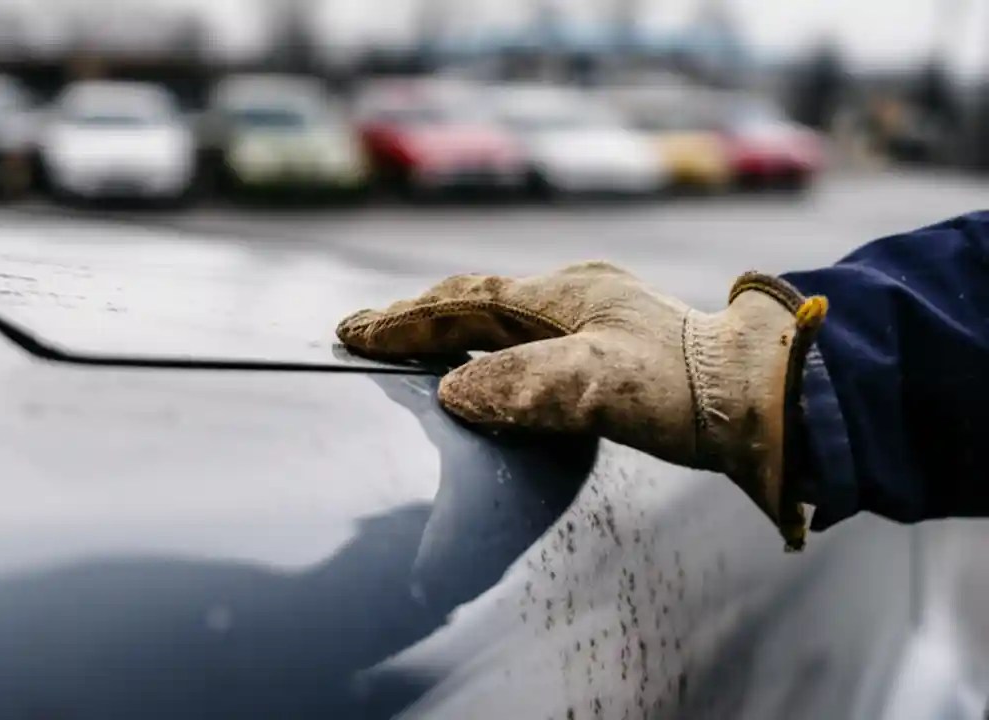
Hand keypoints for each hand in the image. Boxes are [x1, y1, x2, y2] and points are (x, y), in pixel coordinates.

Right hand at [337, 262, 826, 548]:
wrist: (767, 397)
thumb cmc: (687, 388)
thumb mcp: (600, 386)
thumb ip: (525, 386)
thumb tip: (455, 395)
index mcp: (564, 296)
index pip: (464, 304)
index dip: (406, 319)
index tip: (354, 331)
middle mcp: (574, 299)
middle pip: (475, 303)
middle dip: (416, 318)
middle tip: (365, 331)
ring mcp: (594, 321)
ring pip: (501, 320)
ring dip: (448, 331)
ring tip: (408, 345)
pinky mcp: (611, 351)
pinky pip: (527, 342)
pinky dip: (486, 351)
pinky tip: (486, 369)